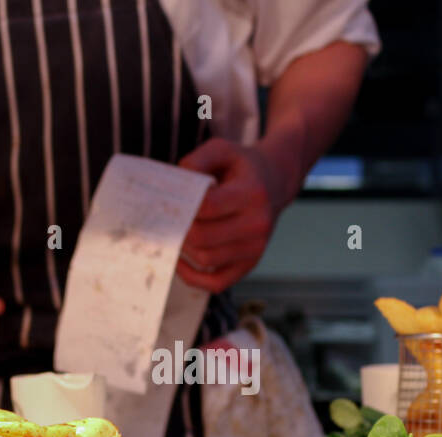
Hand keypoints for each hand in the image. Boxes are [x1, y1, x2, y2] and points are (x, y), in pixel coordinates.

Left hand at [176, 138, 298, 292]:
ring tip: (176, 232)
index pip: (207, 207)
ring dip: (183, 249)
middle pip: (202, 237)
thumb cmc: (242, 167)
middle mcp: (258, 224)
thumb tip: (175, 184)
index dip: (182, 204)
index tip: (171, 199)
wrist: (275, 182)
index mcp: (252, 193)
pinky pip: (217, 283)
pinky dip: (194, 278)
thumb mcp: (222, 150)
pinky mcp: (250, 265)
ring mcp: (256, 248)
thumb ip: (196, 160)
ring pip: (206, 259)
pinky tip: (181, 261)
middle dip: (178, 228)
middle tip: (166, 219)